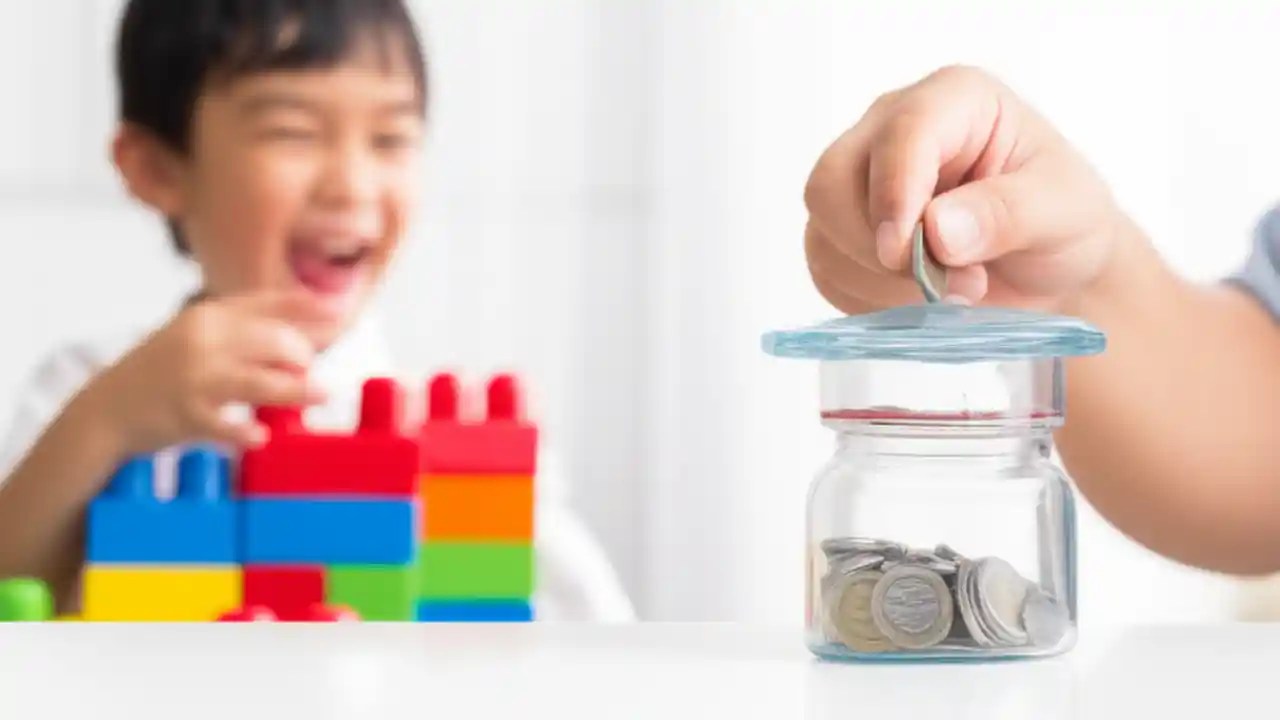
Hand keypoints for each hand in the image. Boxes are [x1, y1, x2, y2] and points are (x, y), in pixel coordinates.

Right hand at [93, 292, 335, 453]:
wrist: (107, 408)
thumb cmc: (166, 371)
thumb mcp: (200, 336)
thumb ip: (246, 328)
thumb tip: (309, 327)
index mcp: (209, 315)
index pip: (269, 302)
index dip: (309, 306)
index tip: (340, 312)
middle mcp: (203, 340)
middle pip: (276, 342)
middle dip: (303, 357)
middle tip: (311, 373)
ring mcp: (195, 378)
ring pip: (262, 383)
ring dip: (298, 390)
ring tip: (322, 394)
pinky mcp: (187, 415)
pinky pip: (231, 425)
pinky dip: (250, 432)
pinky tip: (262, 436)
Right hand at [803, 65, 1122, 312]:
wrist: (1045, 268)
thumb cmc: (1060, 221)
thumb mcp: (1064, 211)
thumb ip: (1009, 213)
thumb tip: (937, 230)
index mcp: (952, 102)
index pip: (899, 134)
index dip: (894, 194)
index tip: (904, 254)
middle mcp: (890, 133)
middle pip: (832, 181)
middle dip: (876, 246)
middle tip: (943, 285)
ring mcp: (859, 183)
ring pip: (822, 232)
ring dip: (878, 282)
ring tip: (947, 294)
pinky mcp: (842, 234)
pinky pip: (826, 270)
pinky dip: (866, 299)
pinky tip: (916, 300)